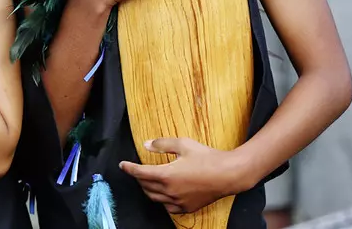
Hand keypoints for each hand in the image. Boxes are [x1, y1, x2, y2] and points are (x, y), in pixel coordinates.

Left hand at [119, 138, 250, 213]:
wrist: (229, 174)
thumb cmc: (207, 157)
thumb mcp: (183, 144)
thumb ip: (162, 144)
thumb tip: (146, 144)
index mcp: (167, 175)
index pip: (140, 173)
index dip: (129, 168)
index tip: (122, 165)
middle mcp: (170, 191)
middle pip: (145, 186)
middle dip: (138, 178)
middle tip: (136, 170)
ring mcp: (179, 202)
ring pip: (155, 198)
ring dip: (147, 189)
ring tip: (147, 180)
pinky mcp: (187, 208)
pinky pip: (167, 207)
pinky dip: (161, 200)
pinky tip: (164, 193)